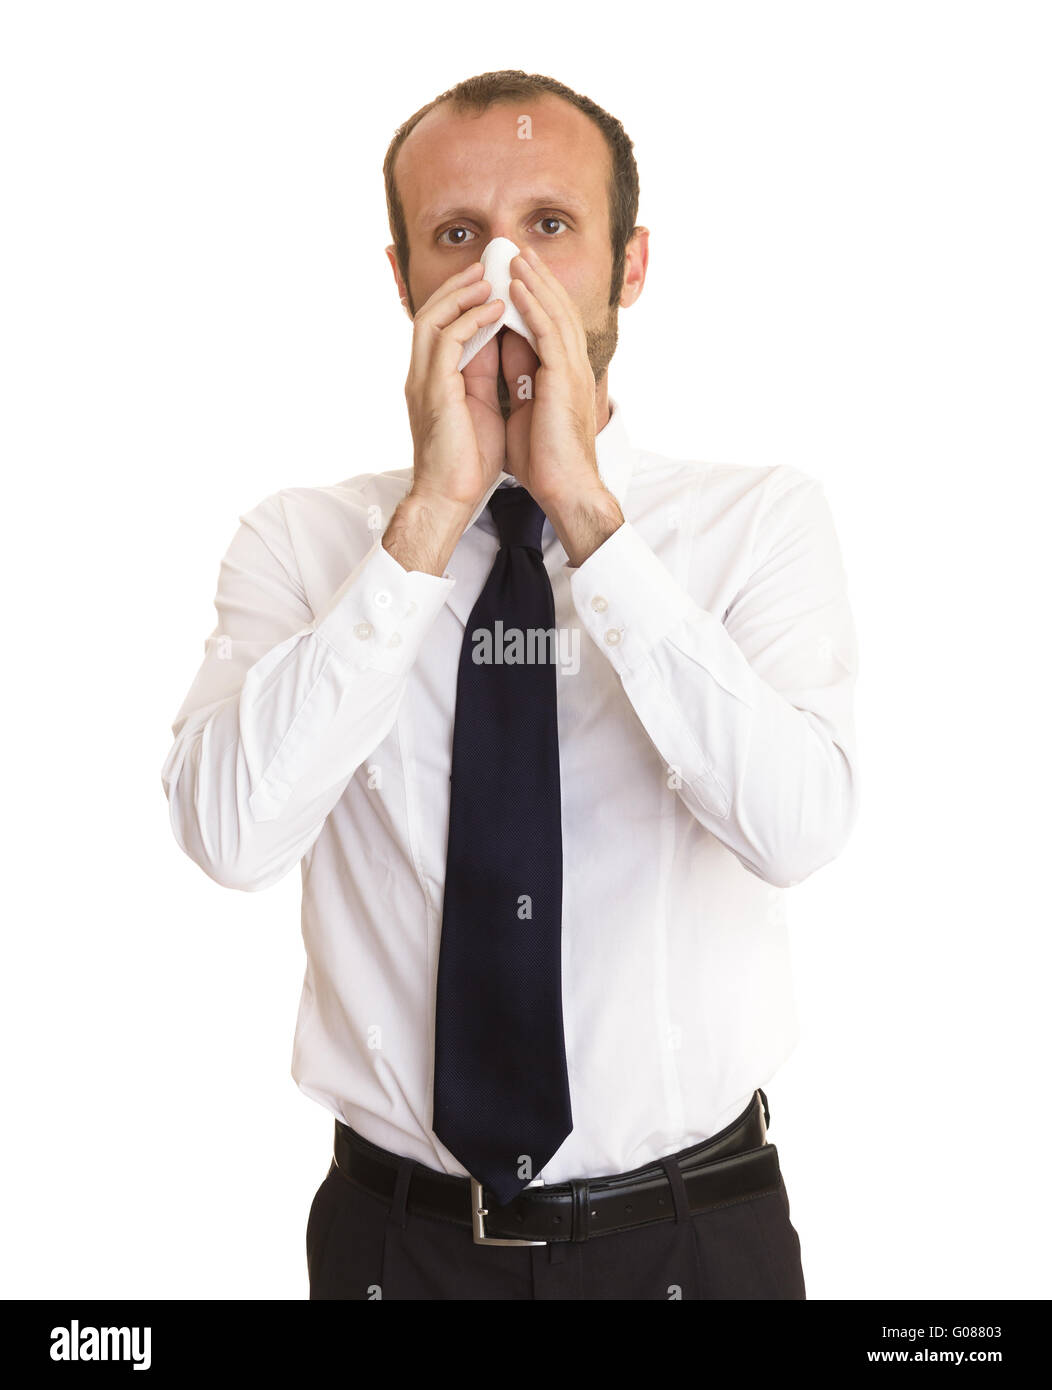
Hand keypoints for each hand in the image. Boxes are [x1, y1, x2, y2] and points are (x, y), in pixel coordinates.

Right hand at [403, 260, 505, 515]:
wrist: (451, 498)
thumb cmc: (468, 462)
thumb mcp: (483, 406)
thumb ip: (485, 373)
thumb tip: (500, 341)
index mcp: (433, 379)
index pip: (441, 325)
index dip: (462, 299)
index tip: (490, 281)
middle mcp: (422, 375)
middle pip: (430, 312)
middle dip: (458, 285)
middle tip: (489, 266)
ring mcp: (423, 381)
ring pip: (433, 317)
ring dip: (462, 294)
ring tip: (491, 277)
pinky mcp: (433, 390)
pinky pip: (447, 340)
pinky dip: (471, 319)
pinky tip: (495, 309)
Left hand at [500, 245, 603, 508]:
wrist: (563, 489)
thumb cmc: (544, 460)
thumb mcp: (523, 409)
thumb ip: (517, 377)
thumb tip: (504, 349)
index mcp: (563, 374)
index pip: (550, 323)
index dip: (535, 295)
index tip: (515, 272)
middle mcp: (572, 366)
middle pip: (557, 308)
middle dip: (537, 277)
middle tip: (515, 248)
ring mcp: (571, 370)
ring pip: (555, 312)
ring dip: (534, 281)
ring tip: (515, 254)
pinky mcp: (564, 379)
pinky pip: (548, 332)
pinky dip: (533, 306)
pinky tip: (518, 286)